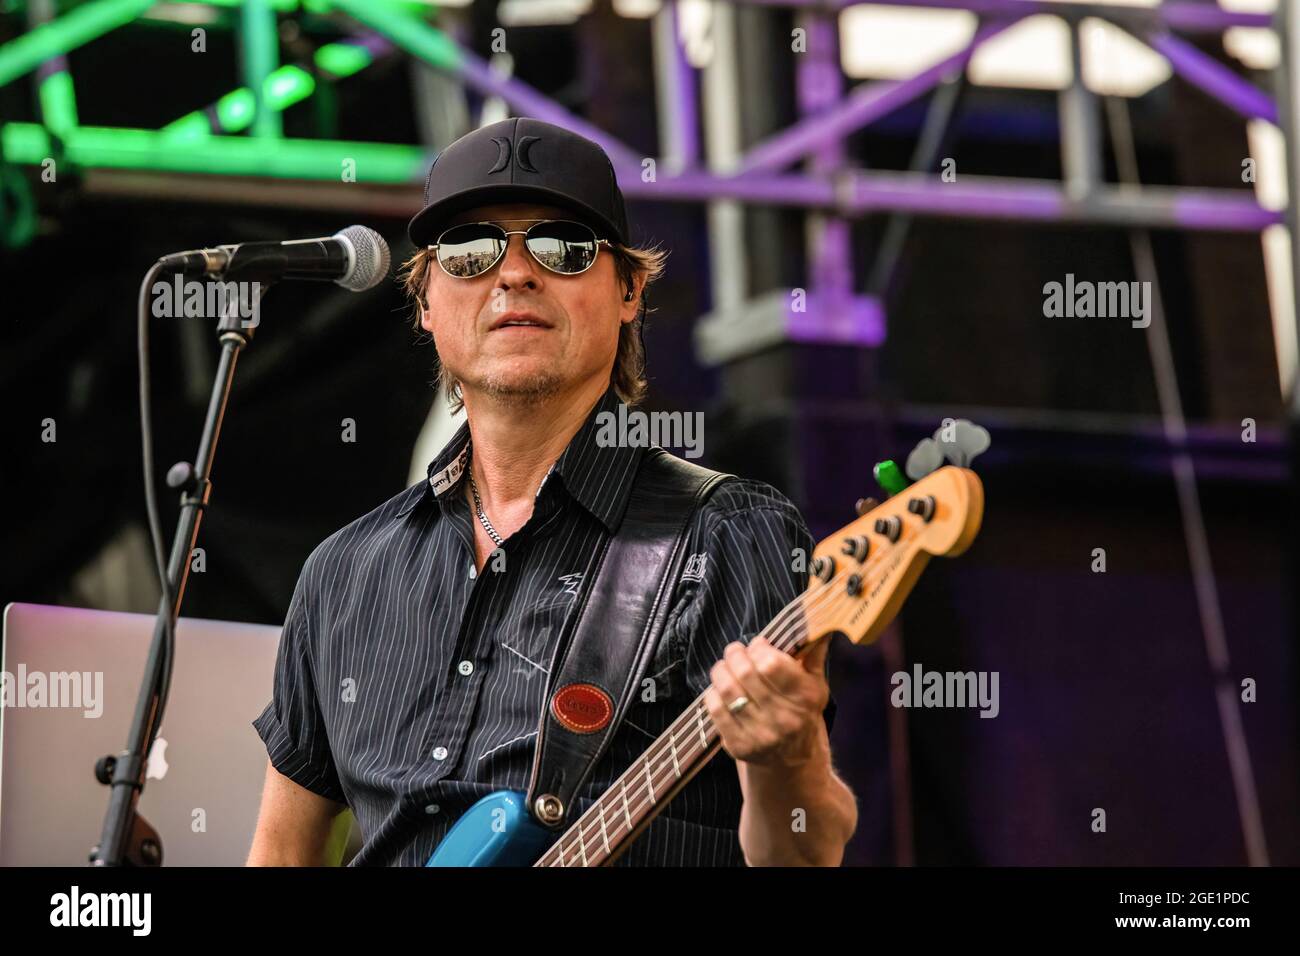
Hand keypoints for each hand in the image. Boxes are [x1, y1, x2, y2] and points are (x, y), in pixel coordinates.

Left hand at [704, 636, 830, 769]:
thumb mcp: (815, 686)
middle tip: (735, 651)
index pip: (771, 663)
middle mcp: (785, 719)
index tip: (758, 644)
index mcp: (805, 698)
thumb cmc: (802, 715)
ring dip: (721, 670)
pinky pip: (715, 709)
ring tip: (724, 666)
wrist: (792, 762)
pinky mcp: (739, 747)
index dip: (759, 647)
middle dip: (735, 654)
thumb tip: (819, 625)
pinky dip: (713, 693)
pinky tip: (720, 689)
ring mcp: (761, 735)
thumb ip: (813, 655)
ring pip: (727, 689)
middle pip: (746, 673)